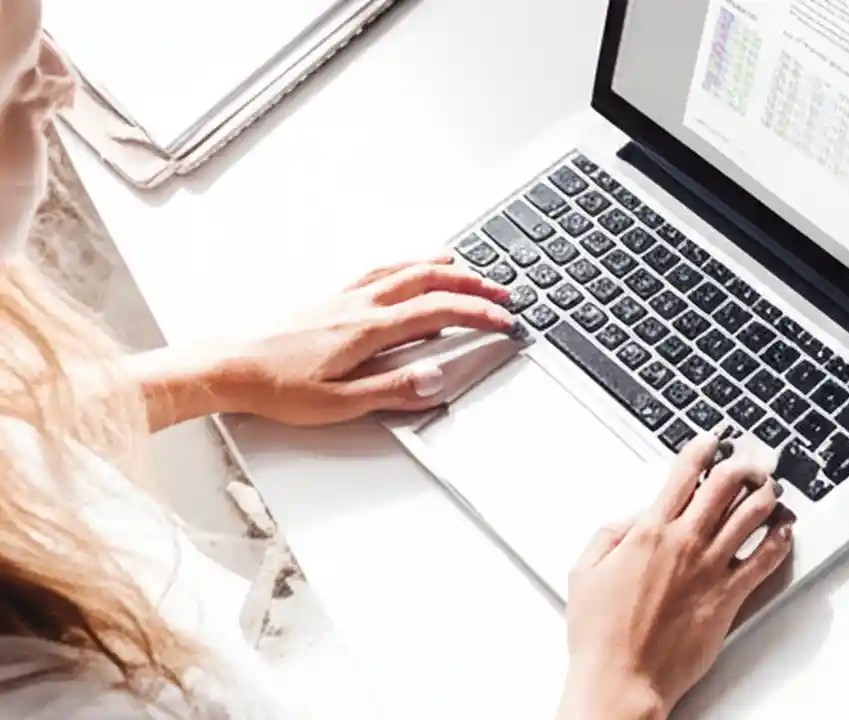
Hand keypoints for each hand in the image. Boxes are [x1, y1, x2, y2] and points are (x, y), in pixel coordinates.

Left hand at [135, 256, 514, 429]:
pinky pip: (379, 271)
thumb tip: (436, 378)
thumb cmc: (276, 387)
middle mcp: (360, 305)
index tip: (504, 321)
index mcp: (368, 330)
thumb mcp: (339, 403)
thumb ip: (392, 389)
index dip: (477, 315)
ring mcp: (344, 297)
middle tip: (500, 292)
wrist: (227, 366)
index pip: (438, 313)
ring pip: (403, 269)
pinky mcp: (329, 297)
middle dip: (471, 285)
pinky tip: (405, 269)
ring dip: (441, 268)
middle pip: (428, 281)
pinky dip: (405, 265)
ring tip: (465, 269)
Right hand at [557, 434, 793, 719]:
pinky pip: (763, 561)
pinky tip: (784, 531)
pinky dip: (778, 541)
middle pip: (725, 487)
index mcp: (648, 532)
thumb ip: (608, 534)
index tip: (712, 440)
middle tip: (751, 459)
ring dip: (766, 496)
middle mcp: (684, 543)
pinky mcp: (728, 598)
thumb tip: (633, 519)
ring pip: (751, 517)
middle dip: (742, 465)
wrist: (622, 678)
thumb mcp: (584, 571)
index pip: (683, 476)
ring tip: (772, 486)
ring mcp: (710, 569)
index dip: (701, 450)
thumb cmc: (600, 634)